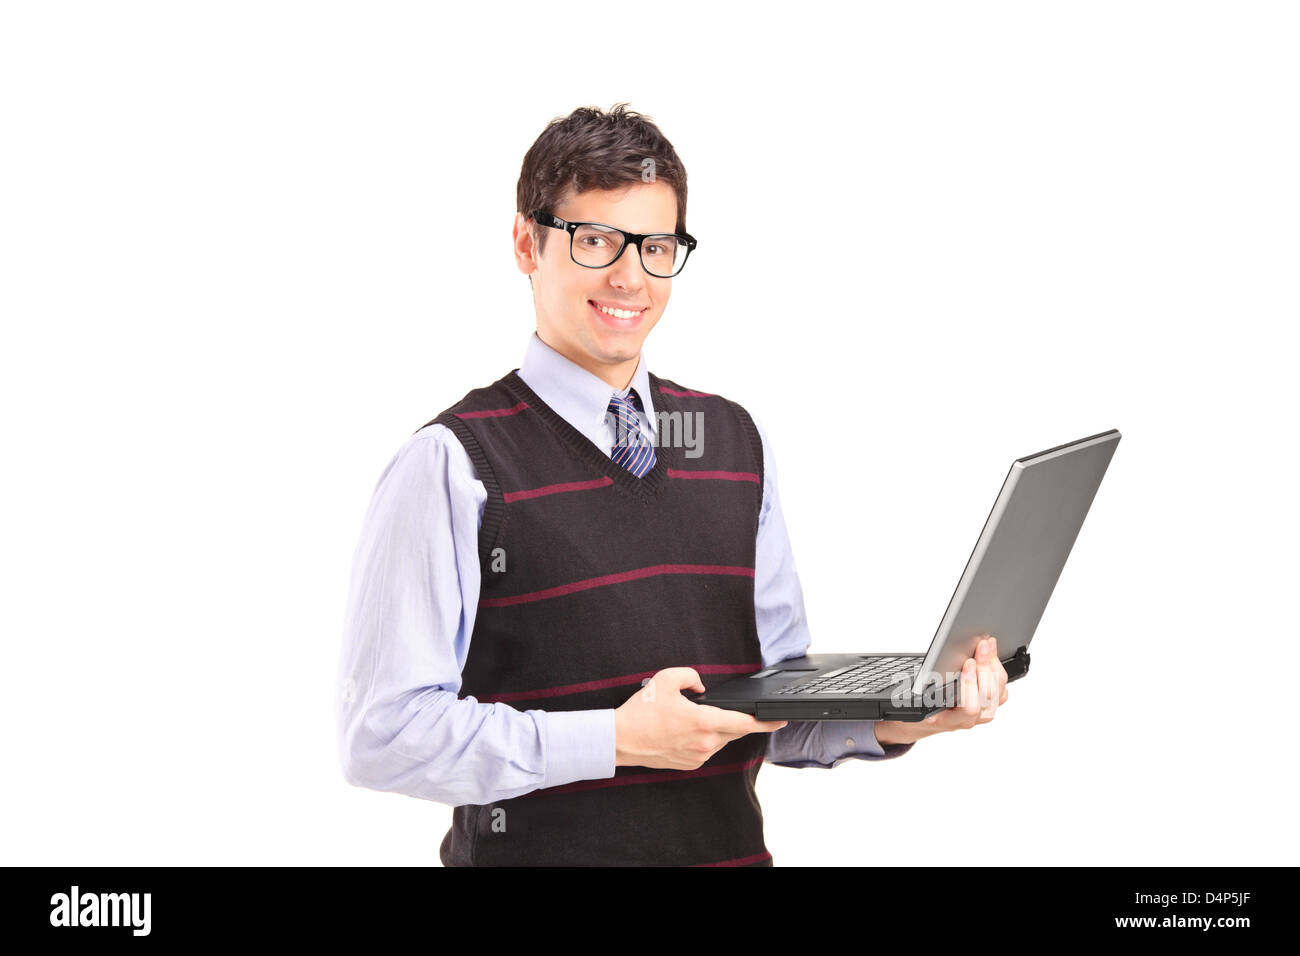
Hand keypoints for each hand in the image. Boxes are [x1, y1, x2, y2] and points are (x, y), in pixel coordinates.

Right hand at [613, 667, 787, 769]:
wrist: (621, 740)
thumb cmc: (641, 711)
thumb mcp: (666, 679)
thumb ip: (691, 676)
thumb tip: (702, 686)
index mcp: (704, 722)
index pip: (744, 723)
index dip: (766, 721)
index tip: (780, 719)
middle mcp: (706, 743)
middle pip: (734, 731)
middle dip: (737, 719)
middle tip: (732, 710)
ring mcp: (698, 756)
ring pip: (720, 740)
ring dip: (716, 728)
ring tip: (692, 716)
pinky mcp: (690, 764)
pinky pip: (707, 749)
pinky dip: (704, 738)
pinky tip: (686, 729)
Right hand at [874, 635, 1009, 745]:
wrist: (924, 722)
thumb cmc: (919, 711)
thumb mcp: (913, 701)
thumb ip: (924, 691)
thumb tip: (933, 669)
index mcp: (950, 721)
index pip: (970, 707)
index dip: (971, 683)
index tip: (967, 662)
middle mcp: (969, 720)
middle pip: (988, 696)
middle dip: (985, 667)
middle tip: (981, 647)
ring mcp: (981, 714)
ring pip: (999, 693)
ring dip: (994, 668)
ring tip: (987, 648)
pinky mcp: (988, 706)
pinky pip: (1002, 692)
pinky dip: (998, 673)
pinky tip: (991, 658)